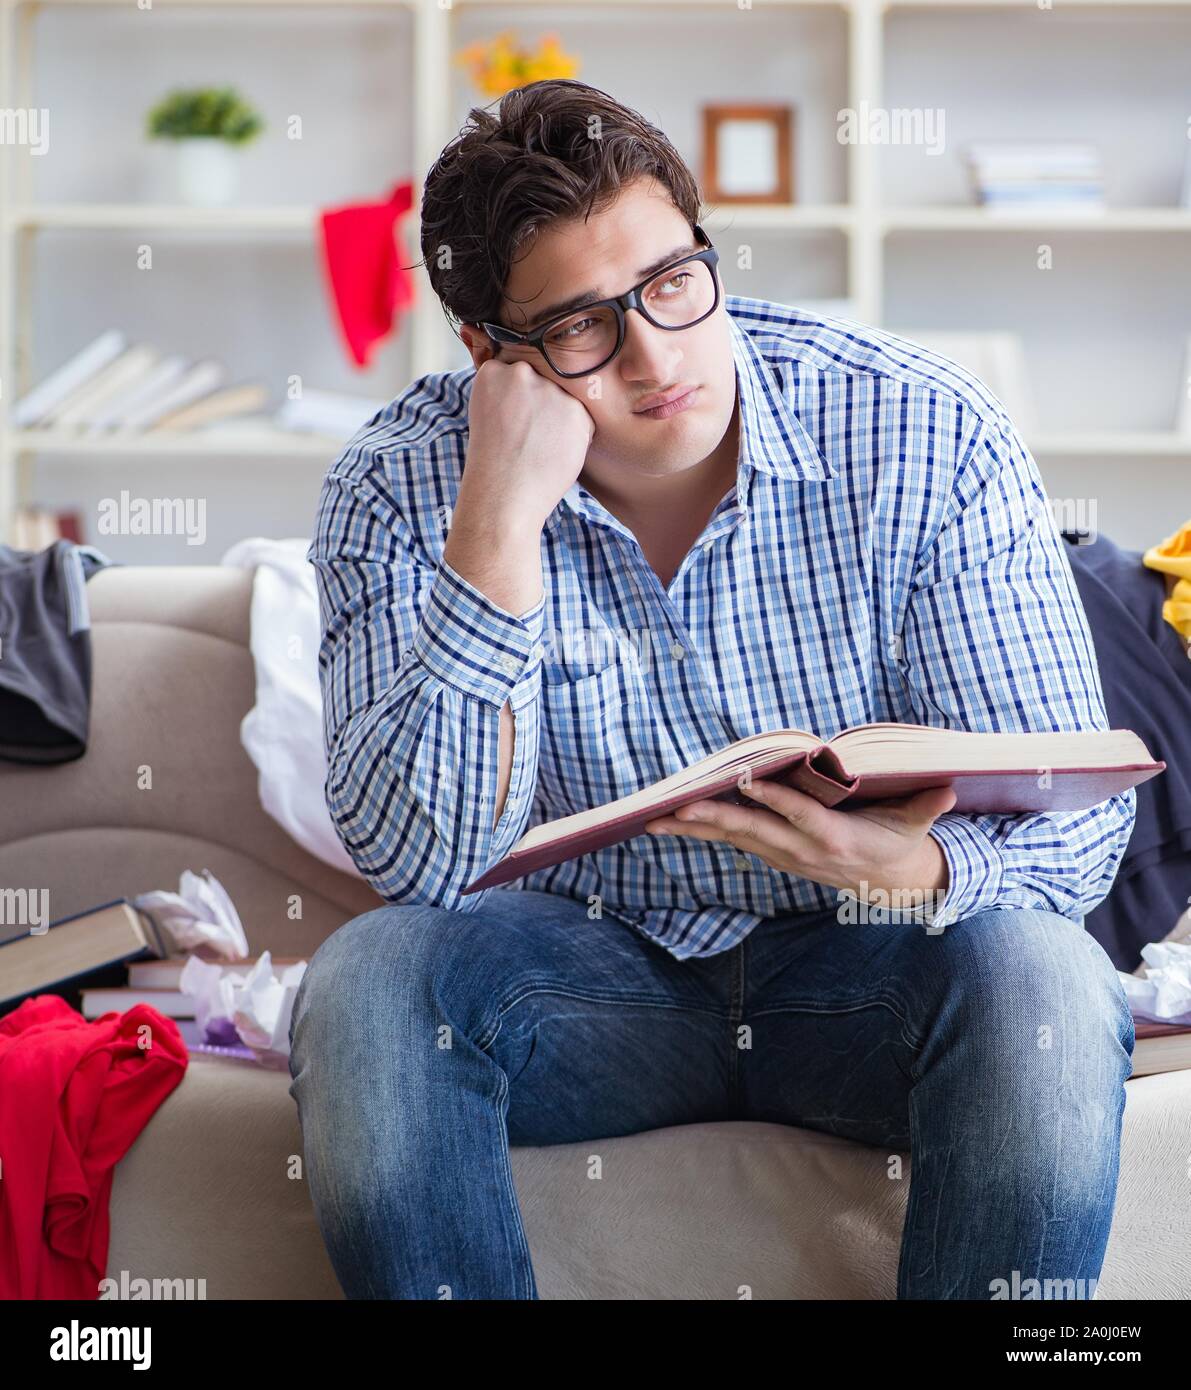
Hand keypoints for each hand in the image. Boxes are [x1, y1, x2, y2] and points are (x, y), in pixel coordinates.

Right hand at [459, 358, 595, 533]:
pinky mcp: (576, 411)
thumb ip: (509, 391)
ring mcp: (550, 390)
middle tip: (528, 436)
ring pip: (565, 400)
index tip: (512, 420)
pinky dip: (576, 436)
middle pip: (543, 383)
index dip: (518, 400)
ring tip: (540, 448)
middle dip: (541, 406)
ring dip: (560, 419)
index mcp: (493, 372)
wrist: (504, 495)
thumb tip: (539, 384)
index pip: (517, 374)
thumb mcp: (488, 414)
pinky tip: (555, 453)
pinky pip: (584, 419)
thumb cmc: (493, 463)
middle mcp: (522, 373)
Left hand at [643, 779, 956, 908]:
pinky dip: (703, 829)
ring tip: (653, 819)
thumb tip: (948, 787)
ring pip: (733, 837)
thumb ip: (926, 805)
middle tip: (676, 806)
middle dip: (712, 817)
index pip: (797, 813)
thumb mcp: (916, 825)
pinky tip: (673, 821)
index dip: (772, 798)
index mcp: (832, 838)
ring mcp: (783, 854)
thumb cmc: (900, 841)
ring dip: (693, 827)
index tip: (745, 780)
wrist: (890, 883)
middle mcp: (800, 849)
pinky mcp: (773, 854)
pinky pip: (733, 839)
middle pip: (751, 830)